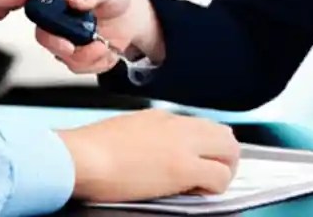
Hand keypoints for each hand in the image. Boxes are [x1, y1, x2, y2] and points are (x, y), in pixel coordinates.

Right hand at [34, 0, 163, 74]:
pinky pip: (87, 68)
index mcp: (57, 5)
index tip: (65, 41)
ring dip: (91, 56)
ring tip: (106, 44)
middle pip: (50, 44)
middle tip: (92, 46)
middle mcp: (59, 26)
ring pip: (70, 60)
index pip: (38, 18)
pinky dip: (101, 61)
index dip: (47, 33)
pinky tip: (109, 49)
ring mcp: (70, 44)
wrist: (131, 14)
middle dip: (69, 51)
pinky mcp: (82, 59)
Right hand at [58, 110, 240, 202]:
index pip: (203, 126)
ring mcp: (183, 145)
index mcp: (161, 118)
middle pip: (225, 135)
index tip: (200, 161)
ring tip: (204, 186)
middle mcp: (177, 126)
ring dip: (224, 171)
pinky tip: (194, 193)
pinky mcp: (183, 168)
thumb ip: (148, 136)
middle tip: (211, 176)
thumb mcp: (124, 131)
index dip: (208, 147)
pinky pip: (219, 178)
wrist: (81, 157)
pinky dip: (214, 188)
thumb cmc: (90, 150)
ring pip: (231, 151)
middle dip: (225, 157)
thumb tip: (155, 151)